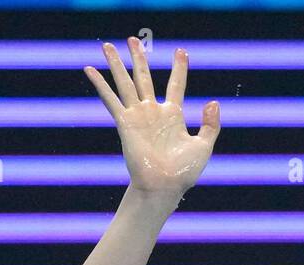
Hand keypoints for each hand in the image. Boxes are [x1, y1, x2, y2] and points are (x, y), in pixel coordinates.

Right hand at [84, 38, 220, 197]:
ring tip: (108, 45)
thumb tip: (213, 102)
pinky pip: (111, 99)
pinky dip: (100, 84)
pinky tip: (90, 69)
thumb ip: (210, 125)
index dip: (179, 68)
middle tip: (133, 40)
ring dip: (117, 63)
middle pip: (144, 77)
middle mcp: (153, 112)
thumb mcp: (204, 146)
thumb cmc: (183, 172)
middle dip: (139, 58)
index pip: (176, 85)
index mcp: (173, 116)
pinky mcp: (125, 123)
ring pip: (125, 83)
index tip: (181, 51)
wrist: (164, 186)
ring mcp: (137, 116)